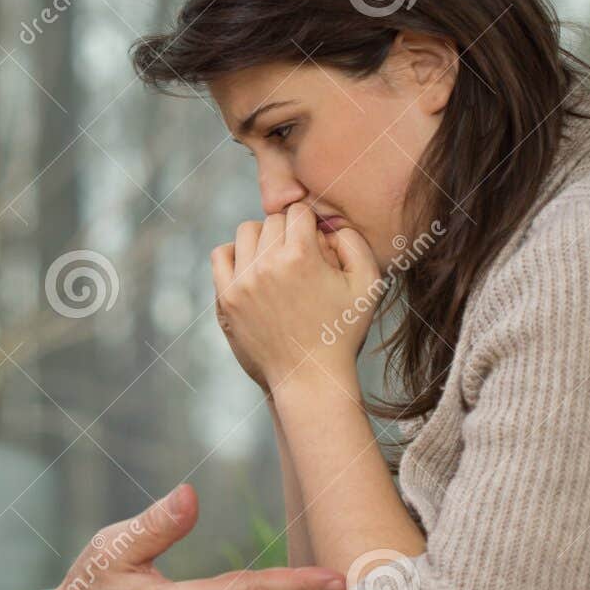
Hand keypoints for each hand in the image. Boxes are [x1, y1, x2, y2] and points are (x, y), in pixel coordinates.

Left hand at [210, 202, 382, 393]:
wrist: (308, 377)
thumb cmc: (342, 332)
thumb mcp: (368, 285)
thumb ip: (354, 242)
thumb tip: (328, 223)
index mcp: (301, 256)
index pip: (298, 212)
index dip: (310, 224)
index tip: (315, 243)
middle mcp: (267, 265)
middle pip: (272, 221)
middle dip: (288, 232)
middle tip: (300, 258)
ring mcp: (242, 282)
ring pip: (246, 232)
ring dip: (262, 239)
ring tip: (276, 261)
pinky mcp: (226, 299)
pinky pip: (220, 255)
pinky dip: (235, 254)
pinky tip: (252, 268)